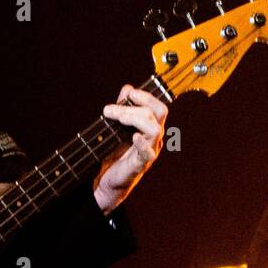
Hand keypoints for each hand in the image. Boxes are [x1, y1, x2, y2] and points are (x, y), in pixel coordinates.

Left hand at [93, 84, 167, 213]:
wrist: (109, 180)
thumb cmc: (117, 153)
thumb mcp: (118, 127)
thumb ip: (124, 107)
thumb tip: (128, 88)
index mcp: (151, 126)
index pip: (158, 106)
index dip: (146, 96)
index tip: (128, 93)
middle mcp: (154, 137)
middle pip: (158, 113)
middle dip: (135, 106)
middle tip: (109, 109)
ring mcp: (150, 150)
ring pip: (154, 129)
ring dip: (134, 119)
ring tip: (116, 119)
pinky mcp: (141, 164)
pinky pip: (148, 153)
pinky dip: (142, 144)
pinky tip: (134, 137)